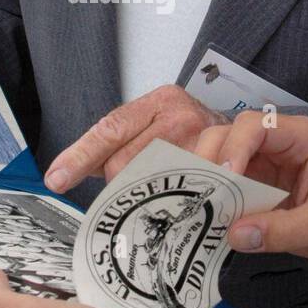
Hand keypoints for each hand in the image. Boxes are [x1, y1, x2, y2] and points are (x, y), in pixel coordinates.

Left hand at [43, 85, 228, 192]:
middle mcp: (179, 115)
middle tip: (129, 190)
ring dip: (142, 196)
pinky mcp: (219, 166)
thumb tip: (76, 167)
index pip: (109, 129)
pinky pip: (177, 194)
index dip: (79, 156)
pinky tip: (169, 205)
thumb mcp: (159, 125)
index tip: (57, 178)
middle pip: (122, 162)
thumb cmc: (199, 135)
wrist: (249, 140)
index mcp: (159, 101)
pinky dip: (168, 204)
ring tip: (151, 196)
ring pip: (146, 181)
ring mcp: (201, 140)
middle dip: (117, 182)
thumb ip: (121, 142)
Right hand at [196, 111, 307, 261]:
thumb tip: (234, 235)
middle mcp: (276, 142)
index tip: (224, 179)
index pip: (256, 127)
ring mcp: (262, 160)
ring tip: (197, 205)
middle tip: (198, 195)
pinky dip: (210, 193)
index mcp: (301, 138)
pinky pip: (223, 179)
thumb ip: (282, 231)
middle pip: (229, 134)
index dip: (234, 148)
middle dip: (209, 160)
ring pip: (219, 153)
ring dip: (204, 177)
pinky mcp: (253, 180)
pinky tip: (202, 211)